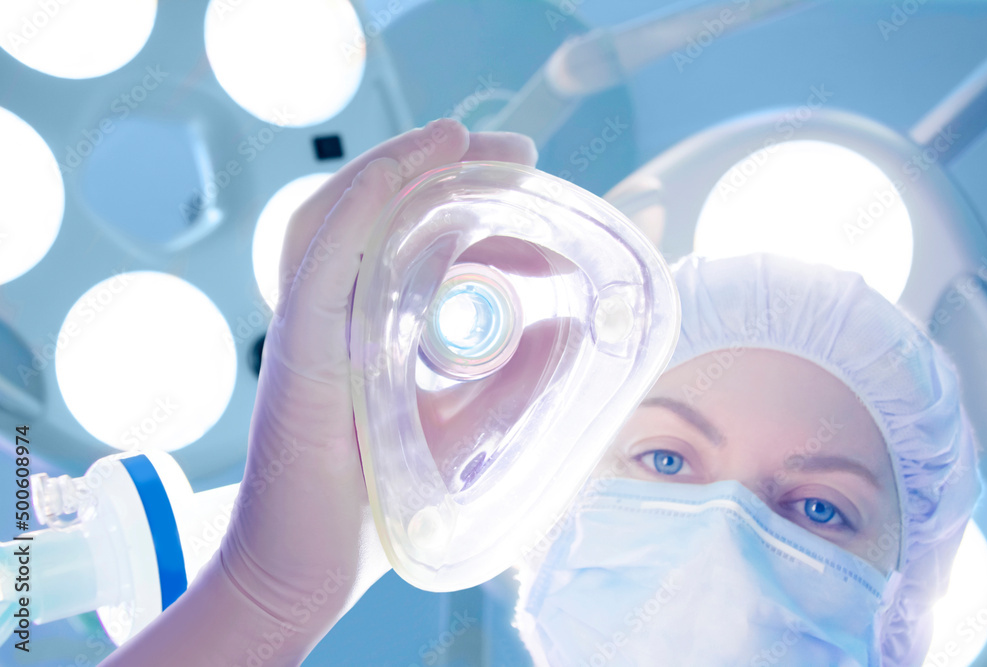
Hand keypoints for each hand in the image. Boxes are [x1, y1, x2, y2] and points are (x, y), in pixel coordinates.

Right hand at [218, 119, 538, 652]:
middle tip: (511, 153)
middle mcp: (330, 312)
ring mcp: (309, 328)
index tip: (521, 178)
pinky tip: (408, 172)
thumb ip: (511, 381)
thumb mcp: (464, 428)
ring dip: (400, 169)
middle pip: (369, 208)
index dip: (455, 193)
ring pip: (337, 216)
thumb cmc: (376, 500)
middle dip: (436, 166)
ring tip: (462, 142)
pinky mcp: (299, 354)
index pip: (400, 232)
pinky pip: (320, 260)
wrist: (308, 572)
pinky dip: (360, 206)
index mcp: (362, 323)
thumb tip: (569, 328)